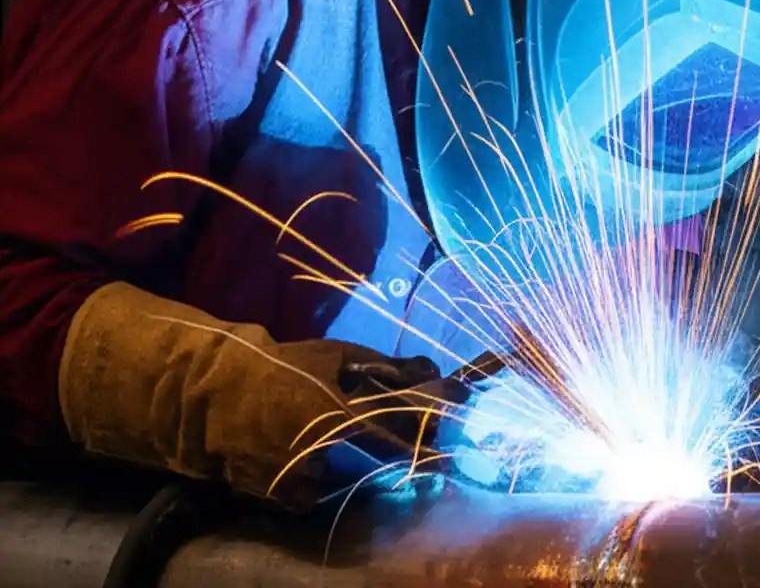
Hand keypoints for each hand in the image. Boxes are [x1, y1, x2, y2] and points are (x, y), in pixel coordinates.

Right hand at [58, 282, 469, 512]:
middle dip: (409, 451)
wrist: (210, 394)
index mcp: (334, 412)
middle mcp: (320, 450)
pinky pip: (316, 493)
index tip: (456, 425)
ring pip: (347, 480)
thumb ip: (381, 367)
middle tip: (425, 447)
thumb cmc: (279, 366)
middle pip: (382, 460)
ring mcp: (298, 478)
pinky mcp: (281, 495)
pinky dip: (320, 480)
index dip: (430, 425)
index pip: (397, 426)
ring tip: (341, 447)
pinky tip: (312, 459)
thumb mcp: (331, 356)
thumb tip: (428, 368)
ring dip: (357, 467)